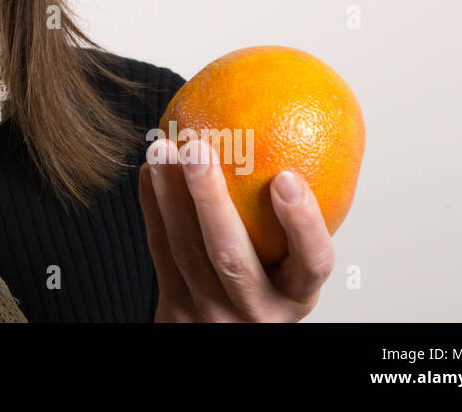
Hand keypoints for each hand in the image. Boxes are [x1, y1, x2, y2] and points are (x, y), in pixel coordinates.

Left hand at [138, 137, 334, 321]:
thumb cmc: (266, 279)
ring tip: (162, 148)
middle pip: (232, 258)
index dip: (302, 223)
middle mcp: (258, 312)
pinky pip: (160, 252)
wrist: (219, 333)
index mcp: (297, 296)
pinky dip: (153, 207)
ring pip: (186, 252)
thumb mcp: (290, 264)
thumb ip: (291, 218)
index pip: (312, 263)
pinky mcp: (175, 311)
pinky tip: (149, 171)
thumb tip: (296, 128)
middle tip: (197, 148)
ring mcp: (213, 314)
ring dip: (169, 195)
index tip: (287, 177)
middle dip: (210, 201)